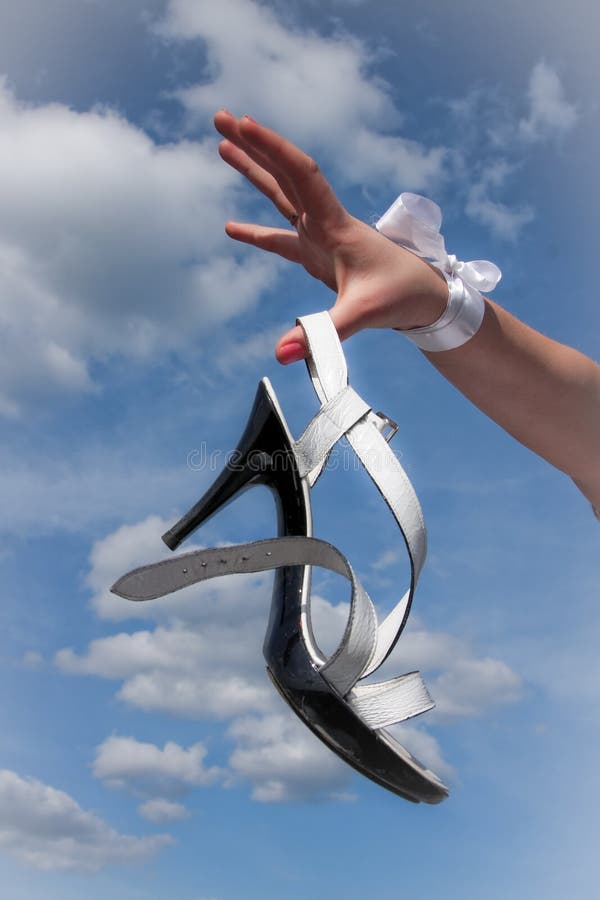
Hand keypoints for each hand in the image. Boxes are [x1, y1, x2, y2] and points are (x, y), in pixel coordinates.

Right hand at [214, 111, 448, 363]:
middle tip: (221, 117)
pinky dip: (258, 232)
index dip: (273, 149)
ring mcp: (321, 237)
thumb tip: (281, 354)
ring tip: (222, 147)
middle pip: (285, 174)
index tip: (244, 126)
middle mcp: (326, 223)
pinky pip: (281, 237)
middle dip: (253, 146)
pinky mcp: (320, 256)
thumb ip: (323, 333)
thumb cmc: (403, 296)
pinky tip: (232, 227)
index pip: (302, 175)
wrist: (427, 299)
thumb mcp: (363, 314)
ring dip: (254, 171)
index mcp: (337, 225)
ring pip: (282, 196)